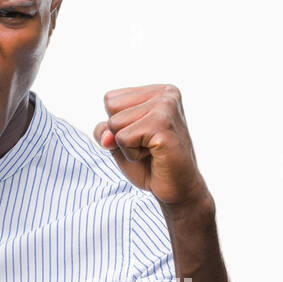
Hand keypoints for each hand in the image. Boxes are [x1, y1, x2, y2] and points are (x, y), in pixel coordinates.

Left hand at [93, 84, 210, 210]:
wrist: (178, 190)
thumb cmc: (151, 164)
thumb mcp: (120, 143)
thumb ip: (104, 131)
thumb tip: (106, 136)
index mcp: (158, 91)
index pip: (111, 100)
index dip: (118, 125)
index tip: (142, 137)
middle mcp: (165, 94)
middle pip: (111, 107)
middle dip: (121, 134)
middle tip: (147, 146)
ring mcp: (166, 107)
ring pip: (115, 123)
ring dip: (127, 146)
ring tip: (151, 151)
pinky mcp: (163, 126)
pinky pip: (123, 138)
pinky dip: (132, 154)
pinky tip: (154, 156)